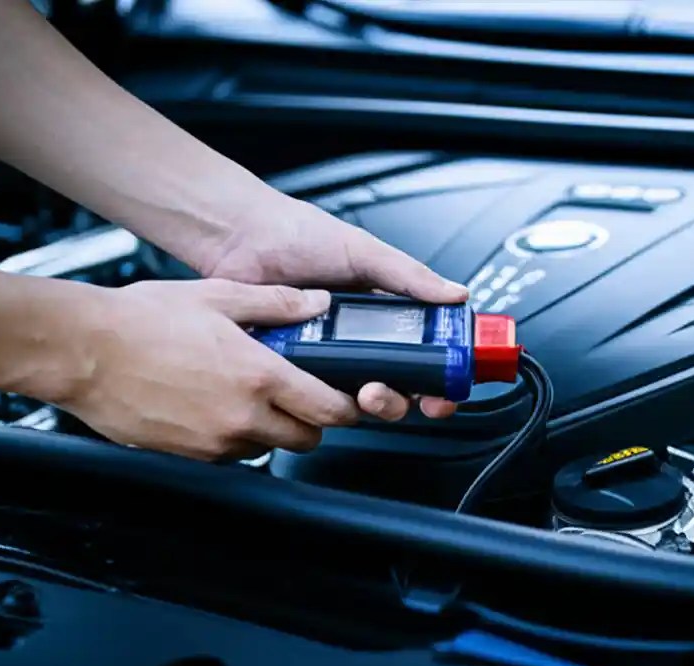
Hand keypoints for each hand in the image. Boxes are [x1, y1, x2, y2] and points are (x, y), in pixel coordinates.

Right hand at [46, 279, 375, 461]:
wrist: (80, 350)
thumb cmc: (139, 320)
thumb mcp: (217, 296)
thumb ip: (276, 303)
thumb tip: (315, 303)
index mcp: (258, 376)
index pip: (328, 410)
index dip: (345, 407)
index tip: (345, 398)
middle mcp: (241, 416)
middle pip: (306, 439)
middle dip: (311, 421)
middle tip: (299, 396)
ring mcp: (213, 441)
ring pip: (267, 448)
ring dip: (270, 429)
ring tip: (247, 393)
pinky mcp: (187, 455)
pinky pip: (229, 453)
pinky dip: (234, 436)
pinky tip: (214, 404)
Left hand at [197, 195, 468, 419]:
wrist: (238, 237)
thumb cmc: (296, 234)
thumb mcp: (363, 251)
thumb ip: (409, 276)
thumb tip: (455, 294)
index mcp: (385, 313)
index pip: (426, 356)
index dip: (440, 379)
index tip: (444, 392)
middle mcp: (359, 339)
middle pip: (397, 387)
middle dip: (401, 400)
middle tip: (386, 391)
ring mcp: (327, 355)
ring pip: (356, 399)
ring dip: (365, 403)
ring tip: (360, 390)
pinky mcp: (292, 366)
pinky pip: (310, 394)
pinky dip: (317, 396)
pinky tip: (315, 383)